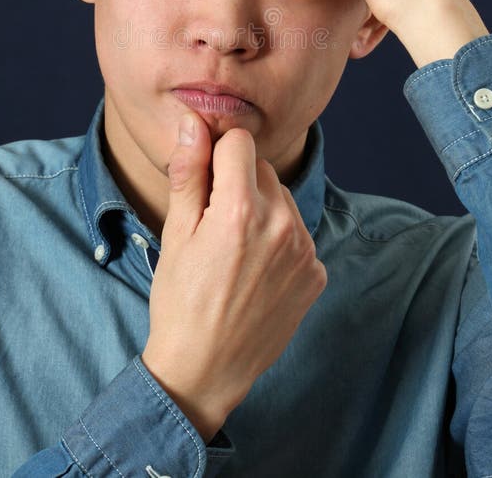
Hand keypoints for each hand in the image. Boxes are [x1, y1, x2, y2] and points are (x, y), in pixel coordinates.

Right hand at [141, 112, 326, 441]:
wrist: (206, 370)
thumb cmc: (180, 300)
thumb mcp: (175, 233)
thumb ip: (189, 172)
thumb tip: (193, 123)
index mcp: (240, 210)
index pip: (239, 142)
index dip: (216, 156)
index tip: (204, 182)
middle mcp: (281, 225)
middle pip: (262, 170)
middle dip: (238, 183)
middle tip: (214, 224)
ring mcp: (304, 251)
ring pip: (282, 200)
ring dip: (261, 210)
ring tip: (234, 251)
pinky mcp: (316, 273)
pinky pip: (297, 234)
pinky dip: (279, 241)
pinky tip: (256, 271)